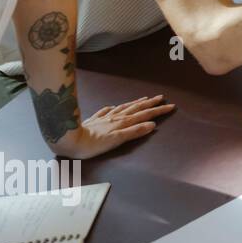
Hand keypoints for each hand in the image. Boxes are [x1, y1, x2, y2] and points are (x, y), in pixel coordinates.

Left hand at [50, 95, 174, 158]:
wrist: (70, 140)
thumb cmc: (93, 144)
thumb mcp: (117, 140)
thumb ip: (135, 131)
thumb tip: (152, 125)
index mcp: (123, 122)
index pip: (145, 115)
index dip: (158, 111)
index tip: (171, 106)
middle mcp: (116, 117)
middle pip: (136, 108)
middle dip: (150, 104)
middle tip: (162, 98)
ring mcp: (105, 117)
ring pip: (124, 107)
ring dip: (136, 103)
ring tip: (144, 99)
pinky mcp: (95, 119)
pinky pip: (107, 110)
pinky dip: (114, 107)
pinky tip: (114, 106)